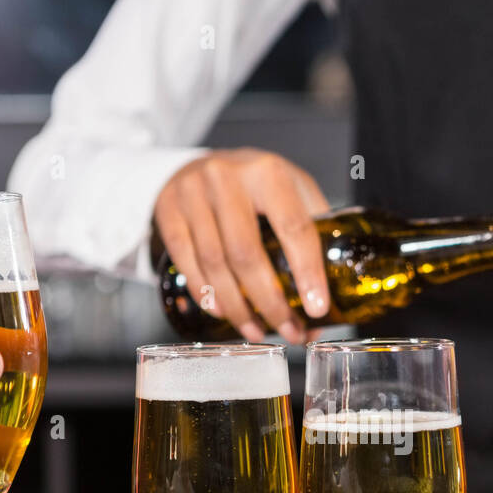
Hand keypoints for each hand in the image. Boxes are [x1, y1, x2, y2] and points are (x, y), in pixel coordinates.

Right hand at [153, 147, 330, 343]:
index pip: (294, 228)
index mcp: (268, 172)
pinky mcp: (167, 209)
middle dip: (270, 303)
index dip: (307, 273)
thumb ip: (315, 231)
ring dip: (238, 308)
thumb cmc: (257, 182)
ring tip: (257, 331)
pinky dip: (206, 294)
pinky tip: (223, 313)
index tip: (316, 310)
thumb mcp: (293, 188)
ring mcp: (192, 193)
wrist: (206, 161)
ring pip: (214, 264)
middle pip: (247, 254)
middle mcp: (227, 178)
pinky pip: (186, 262)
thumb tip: (325, 301)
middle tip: (288, 331)